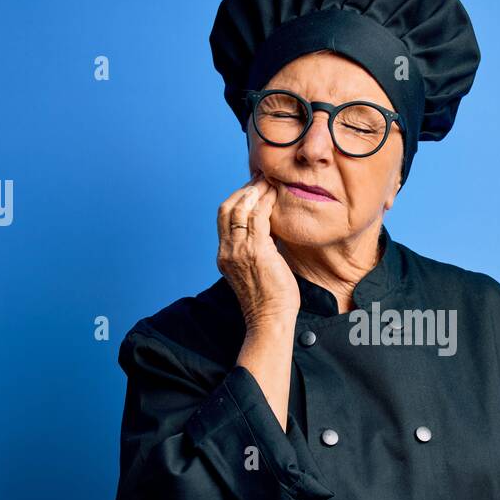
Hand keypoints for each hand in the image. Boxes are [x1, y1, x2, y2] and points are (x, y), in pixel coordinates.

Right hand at [216, 170, 300, 330]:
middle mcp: (227, 251)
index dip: (237, 200)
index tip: (251, 189)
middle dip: (243, 190)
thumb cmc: (270, 300)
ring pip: (240, 208)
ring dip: (255, 191)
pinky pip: (257, 216)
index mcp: (224, 256)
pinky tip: (274, 194)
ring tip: (268, 181)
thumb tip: (269, 231)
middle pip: (227, 208)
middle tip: (259, 178)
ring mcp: (239, 250)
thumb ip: (256, 250)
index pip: (224, 219)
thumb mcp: (255, 271)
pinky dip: (265, 202)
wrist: (270, 320)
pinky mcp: (255, 251)